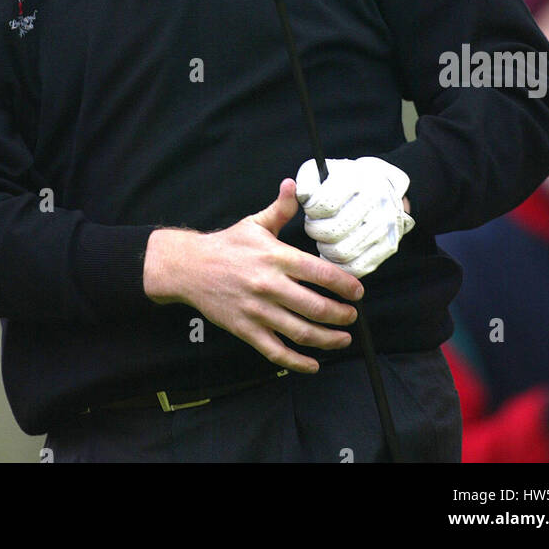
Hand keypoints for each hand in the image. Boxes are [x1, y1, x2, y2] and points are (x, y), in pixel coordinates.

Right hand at [143, 179, 363, 373]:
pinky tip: (313, 364)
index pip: (318, 272)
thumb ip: (280, 208)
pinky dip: (297, 361)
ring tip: (343, 338)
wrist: (190, 267)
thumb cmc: (227, 245)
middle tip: (352, 316)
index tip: (357, 292)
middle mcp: (269, 284)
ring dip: (327, 339)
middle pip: (315, 306)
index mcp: (275, 256)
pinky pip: (275, 351)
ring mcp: (257, 310)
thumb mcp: (255, 223)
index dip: (343, 284)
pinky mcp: (246, 329)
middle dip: (341, 315)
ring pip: (300, 331)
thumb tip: (295, 185)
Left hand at [295, 156, 413, 276]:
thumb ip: (307, 182)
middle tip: (315, 227)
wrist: (386, 187)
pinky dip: (341, 265)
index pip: (325, 205)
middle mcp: (374, 202)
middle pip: (332, 232)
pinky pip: (357, 267)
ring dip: (326, 249)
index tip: (311, 209)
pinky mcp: (388, 246)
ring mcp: (384, 225)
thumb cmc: (344, 181)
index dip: (311, 211)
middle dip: (316, 232)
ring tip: (325, 239)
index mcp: (356, 179)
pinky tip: (336, 253)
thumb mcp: (324, 171)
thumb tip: (300, 195)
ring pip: (342, 252)